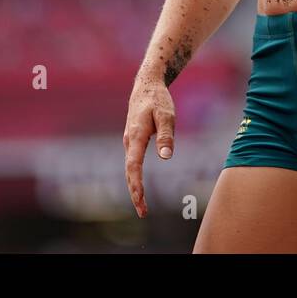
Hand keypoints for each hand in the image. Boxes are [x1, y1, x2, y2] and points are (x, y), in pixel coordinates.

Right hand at [123, 74, 176, 217]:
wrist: (146, 85)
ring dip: (134, 187)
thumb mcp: (167, 115)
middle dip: (134, 193)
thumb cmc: (158, 99)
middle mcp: (129, 141)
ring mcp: (130, 141)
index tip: (140, 200)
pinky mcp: (133, 140)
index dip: (136, 184)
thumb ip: (166, 136)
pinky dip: (134, 177)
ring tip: (142, 205)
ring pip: (129, 168)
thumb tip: (165, 158)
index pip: (134, 166)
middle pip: (129, 172)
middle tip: (142, 212)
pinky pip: (132, 163)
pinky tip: (139, 187)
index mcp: (136, 136)